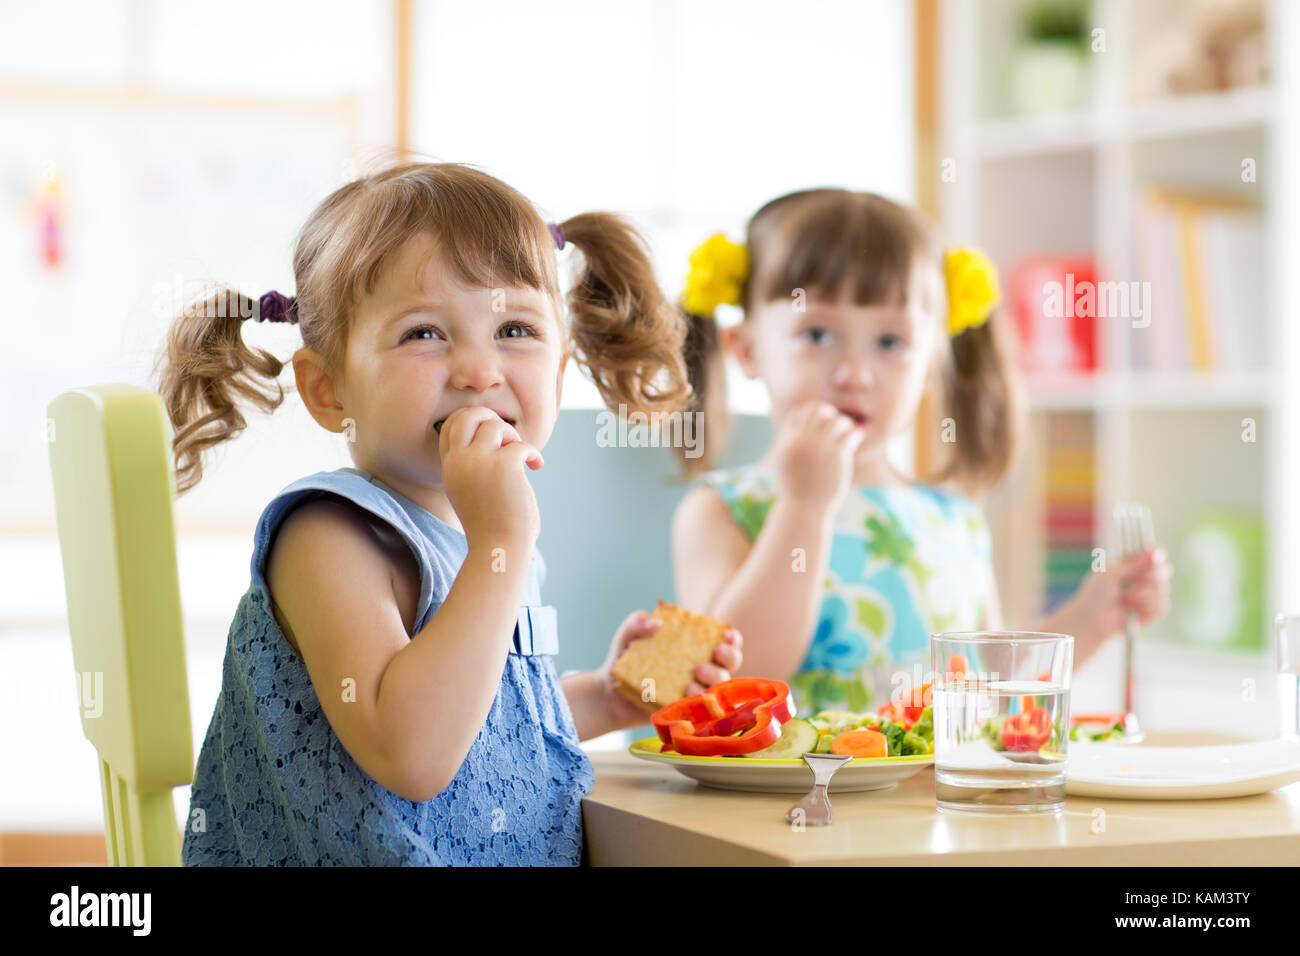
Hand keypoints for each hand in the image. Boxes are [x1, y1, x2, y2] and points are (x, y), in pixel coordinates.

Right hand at [438, 406, 543, 549]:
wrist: (498, 547)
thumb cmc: (490, 526)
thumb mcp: (470, 492)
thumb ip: (474, 467)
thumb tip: (499, 440)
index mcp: (449, 468)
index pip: (449, 427)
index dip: (471, 421)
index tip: (490, 432)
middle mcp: (459, 461)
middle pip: (467, 416)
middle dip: (488, 416)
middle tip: (506, 435)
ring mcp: (479, 461)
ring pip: (495, 425)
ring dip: (513, 436)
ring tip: (521, 456)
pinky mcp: (503, 465)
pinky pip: (521, 445)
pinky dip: (533, 454)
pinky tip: (537, 466)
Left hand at [597, 610, 743, 726]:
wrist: (608, 693)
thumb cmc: (623, 660)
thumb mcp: (626, 636)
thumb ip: (636, 622)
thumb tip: (656, 623)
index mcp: (693, 648)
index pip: (724, 642)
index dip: (733, 640)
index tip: (727, 636)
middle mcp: (700, 670)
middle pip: (729, 665)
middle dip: (729, 658)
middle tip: (713, 654)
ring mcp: (694, 692)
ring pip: (718, 688)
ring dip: (713, 682)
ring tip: (690, 682)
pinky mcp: (685, 711)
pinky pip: (701, 710)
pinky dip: (698, 704)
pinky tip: (684, 698)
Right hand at [773, 401, 866, 506]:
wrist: (804, 510)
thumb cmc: (796, 490)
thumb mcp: (788, 465)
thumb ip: (794, 446)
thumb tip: (804, 431)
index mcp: (787, 442)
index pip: (797, 414)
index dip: (808, 411)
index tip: (817, 417)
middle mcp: (801, 441)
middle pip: (815, 411)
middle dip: (825, 411)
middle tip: (833, 419)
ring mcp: (819, 447)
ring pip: (835, 420)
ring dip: (843, 422)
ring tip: (847, 429)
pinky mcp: (837, 455)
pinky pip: (850, 434)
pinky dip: (855, 433)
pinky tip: (857, 436)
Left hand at [1062, 547, 1173, 652]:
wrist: (1093, 619)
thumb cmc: (1096, 594)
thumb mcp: (1110, 574)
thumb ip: (1132, 563)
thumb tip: (1154, 550)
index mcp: (1135, 564)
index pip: (1154, 554)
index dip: (1157, 554)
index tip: (1155, 555)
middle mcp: (1146, 578)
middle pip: (1165, 569)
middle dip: (1153, 574)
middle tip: (1137, 579)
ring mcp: (1152, 594)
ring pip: (1163, 588)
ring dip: (1143, 594)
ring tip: (1125, 599)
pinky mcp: (1154, 611)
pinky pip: (1162, 605)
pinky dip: (1147, 606)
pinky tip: (1132, 609)